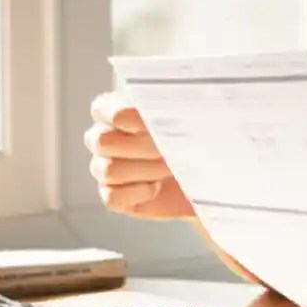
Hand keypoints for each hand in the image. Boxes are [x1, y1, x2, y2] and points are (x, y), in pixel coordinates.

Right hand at [83, 92, 193, 219]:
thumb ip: (169, 109)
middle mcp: (101, 137)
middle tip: (171, 149)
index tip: (155, 124)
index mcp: (111, 109)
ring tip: (172, 168)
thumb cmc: (192, 134)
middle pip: (104, 142)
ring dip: (146, 170)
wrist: (205, 167)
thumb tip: (166, 113)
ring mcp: (103, 167)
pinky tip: (157, 187)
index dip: (129, 118)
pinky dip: (137, 193)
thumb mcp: (185, 114)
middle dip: (142, 146)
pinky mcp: (113, 194)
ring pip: (109, 170)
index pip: (102, 110)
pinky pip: (112, 197)